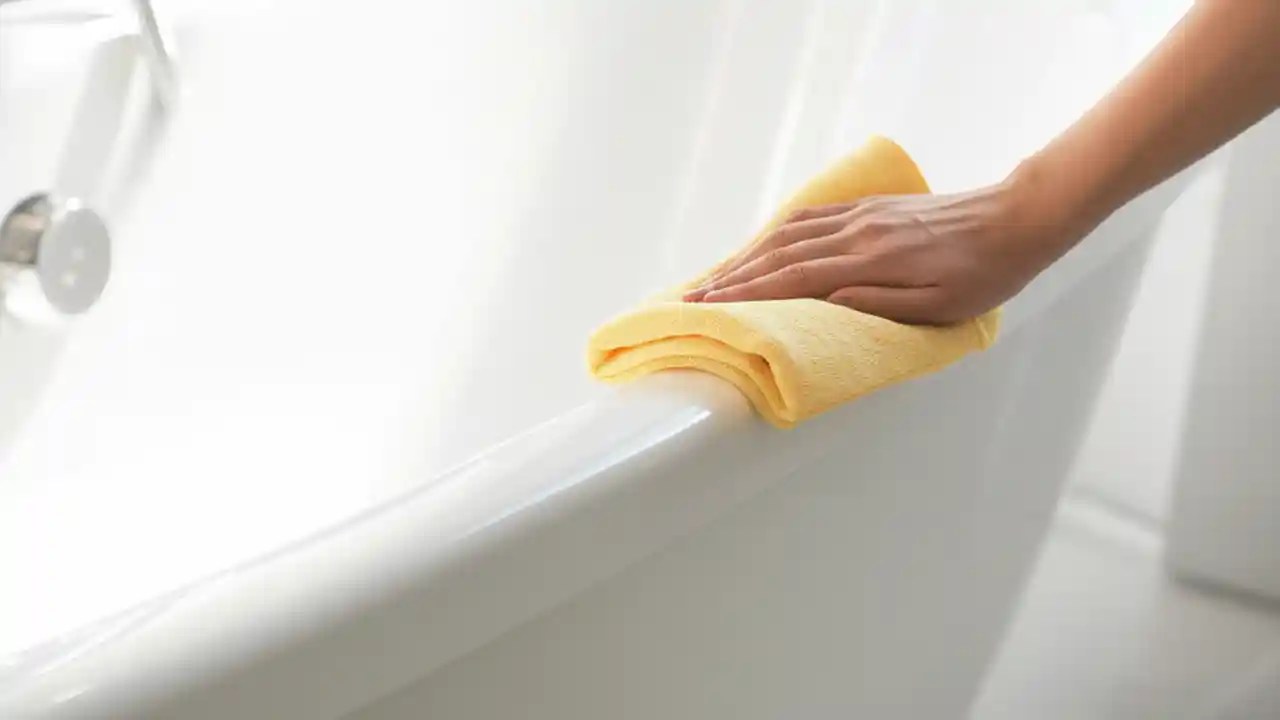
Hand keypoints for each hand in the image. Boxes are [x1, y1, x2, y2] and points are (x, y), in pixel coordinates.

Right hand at [682, 179, 1075, 324]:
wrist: (1016, 218)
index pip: (791, 279)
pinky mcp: (869, 208)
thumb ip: (877, 305)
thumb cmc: (983, 274)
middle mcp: (856, 232)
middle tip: (691, 299)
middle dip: (730, 279)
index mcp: (871, 259)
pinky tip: (761, 249)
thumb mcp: (938, 306)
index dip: (744, 295)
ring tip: (714, 280)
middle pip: (777, 255)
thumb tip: (821, 303)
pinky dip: (774, 237)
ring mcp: (861, 215)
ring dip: (745, 257)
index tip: (707, 308)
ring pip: (787, 234)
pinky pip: (809, 220)